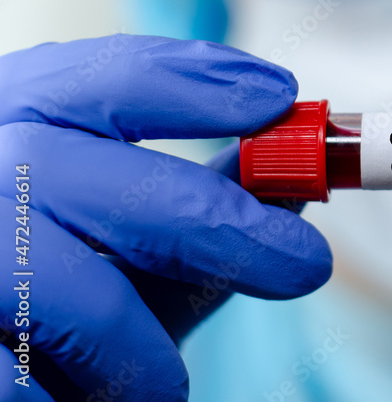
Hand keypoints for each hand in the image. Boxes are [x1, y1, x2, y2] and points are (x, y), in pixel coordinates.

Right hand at [0, 35, 332, 400]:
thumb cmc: (47, 302)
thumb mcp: (116, 243)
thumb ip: (194, 208)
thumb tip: (295, 181)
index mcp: (12, 123)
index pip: (100, 77)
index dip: (193, 80)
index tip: (278, 95)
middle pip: (101, 180)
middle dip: (221, 224)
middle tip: (307, 264)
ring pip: (73, 296)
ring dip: (141, 353)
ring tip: (162, 385)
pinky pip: (26, 382)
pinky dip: (86, 397)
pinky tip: (80, 400)